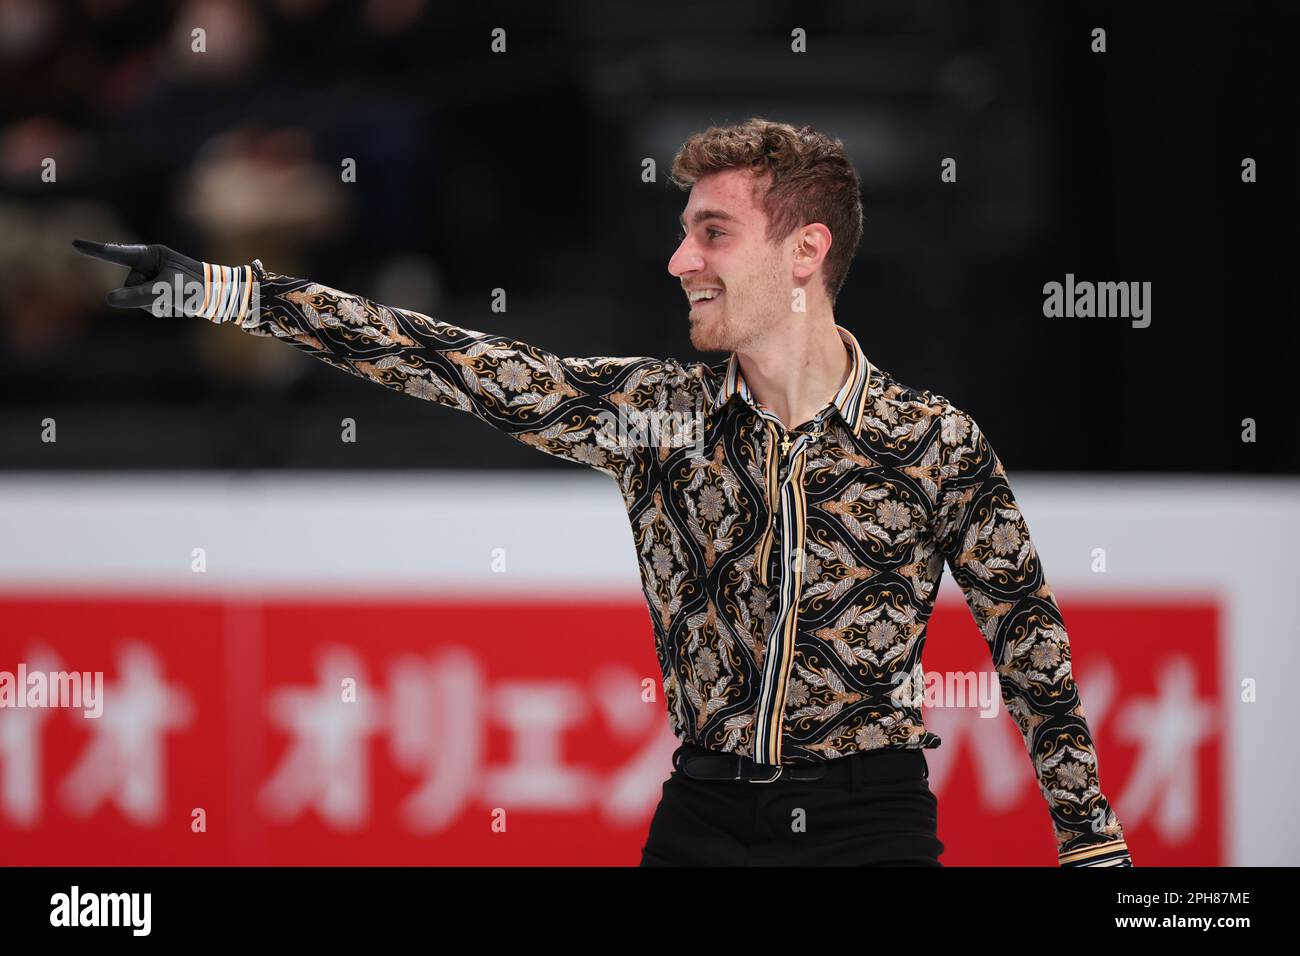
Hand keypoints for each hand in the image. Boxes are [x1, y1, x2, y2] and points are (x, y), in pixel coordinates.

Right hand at [71, 239, 254, 321]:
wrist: (223, 296)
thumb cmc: (198, 287)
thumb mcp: (167, 291)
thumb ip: (137, 296)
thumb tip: (109, 300)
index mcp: (151, 254)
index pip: (118, 254)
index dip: (95, 251)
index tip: (74, 244)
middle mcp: (149, 264)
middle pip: (130, 286)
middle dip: (148, 296)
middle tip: (174, 295)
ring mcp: (153, 278)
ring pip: (139, 300)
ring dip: (159, 305)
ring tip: (180, 299)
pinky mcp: (159, 291)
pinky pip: (150, 306)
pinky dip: (165, 309)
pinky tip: (180, 304)